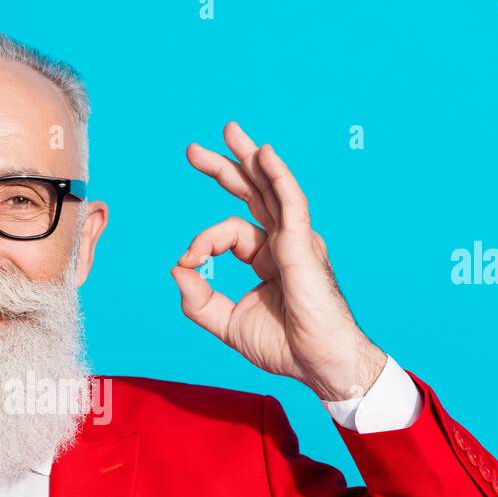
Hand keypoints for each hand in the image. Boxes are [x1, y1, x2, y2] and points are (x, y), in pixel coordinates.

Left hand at [170, 121, 385, 401]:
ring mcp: (296, 240)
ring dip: (248, 158)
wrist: (321, 364)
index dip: (201, 241)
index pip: (229, 232)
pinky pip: (290, 202)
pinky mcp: (303, 245)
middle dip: (224, 168)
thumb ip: (199, 299)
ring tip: (228, 131)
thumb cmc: (287, 347)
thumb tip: (176, 268)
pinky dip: (277, 177)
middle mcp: (283, 242)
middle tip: (192, 149)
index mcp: (267, 257)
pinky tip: (263, 154)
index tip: (186, 262)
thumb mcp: (228, 323)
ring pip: (271, 189)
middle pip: (252, 194)